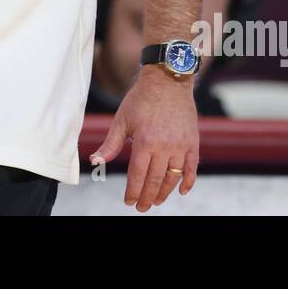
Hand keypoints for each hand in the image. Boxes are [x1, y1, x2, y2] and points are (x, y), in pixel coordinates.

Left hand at [91, 68, 198, 211]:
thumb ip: (111, 144)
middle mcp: (164, 146)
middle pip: (155, 180)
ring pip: (173, 177)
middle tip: (142, 207)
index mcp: (144, 141)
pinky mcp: (192, 142)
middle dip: (147, 197)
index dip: (133, 191)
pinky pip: (192, 168)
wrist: (167, 81)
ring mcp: (180, 145)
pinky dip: (188, 181)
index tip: (129, 202)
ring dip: (165, 192)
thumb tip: (95, 162)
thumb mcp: (121, 120)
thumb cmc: (141, 99)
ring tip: (157, 200)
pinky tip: (181, 191)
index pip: (137, 175)